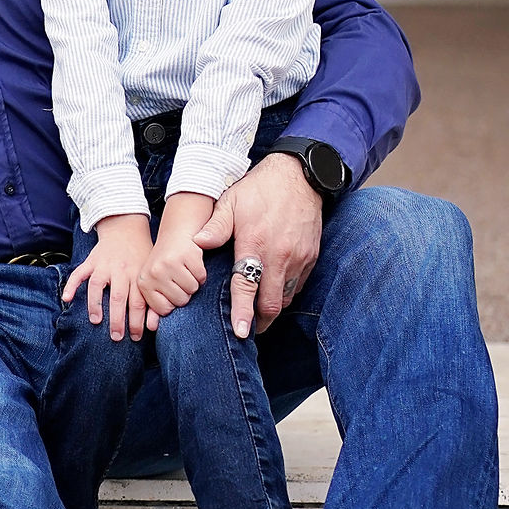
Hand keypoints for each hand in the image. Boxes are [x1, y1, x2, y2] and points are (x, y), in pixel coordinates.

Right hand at [62, 212, 151, 341]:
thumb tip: (153, 326)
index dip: (137, 322)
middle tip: (116, 337)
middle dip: (117, 319)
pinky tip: (66, 298)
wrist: (126, 228)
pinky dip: (71, 285)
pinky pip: (79, 273)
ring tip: (95, 321)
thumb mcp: (150, 274)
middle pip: (118, 297)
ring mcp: (104, 265)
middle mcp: (120, 270)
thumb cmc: (141, 255)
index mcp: (137, 275)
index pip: (138, 302)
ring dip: (95, 304)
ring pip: (97, 285)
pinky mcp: (91, 261)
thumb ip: (151, 298)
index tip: (135, 337)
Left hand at [137, 193, 213, 327]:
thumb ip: (155, 305)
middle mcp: (154, 273)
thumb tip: (151, 329)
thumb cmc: (168, 261)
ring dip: (194, 281)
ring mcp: (169, 264)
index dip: (173, 302)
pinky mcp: (185, 254)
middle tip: (180, 275)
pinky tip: (193, 260)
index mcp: (144, 282)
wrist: (178, 230)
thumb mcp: (156, 282)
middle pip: (180, 301)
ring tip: (185, 268)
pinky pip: (201, 277)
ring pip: (192, 289)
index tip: (172, 289)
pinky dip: (201, 271)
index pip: (165, 310)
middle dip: (185, 291)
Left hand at [193, 153, 322, 339]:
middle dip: (259, 320)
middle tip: (247, 327)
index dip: (243, 312)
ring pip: (286, 298)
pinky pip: (298, 286)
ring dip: (272, 308)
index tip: (241, 332)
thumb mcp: (231, 201)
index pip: (247, 287)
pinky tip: (273, 290)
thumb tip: (197, 244)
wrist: (299, 176)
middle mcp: (279, 256)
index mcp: (255, 244)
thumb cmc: (259, 189)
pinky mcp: (311, 257)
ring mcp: (298, 259)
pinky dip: (286, 293)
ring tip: (258, 312)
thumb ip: (216, 226)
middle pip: (272, 304)